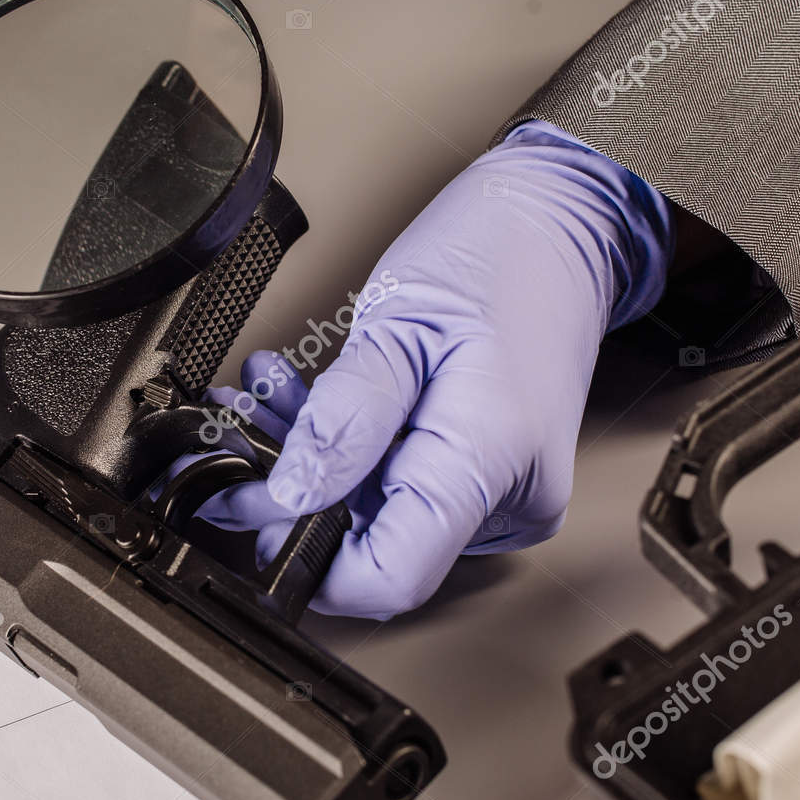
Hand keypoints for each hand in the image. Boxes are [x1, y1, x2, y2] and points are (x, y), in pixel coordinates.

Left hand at [205, 122, 672, 618]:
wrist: (567, 221)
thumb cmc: (502, 253)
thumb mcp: (399, 323)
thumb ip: (343, 417)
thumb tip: (292, 494)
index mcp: (490, 461)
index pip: (391, 577)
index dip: (311, 563)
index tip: (255, 515)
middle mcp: (507, 497)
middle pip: (376, 545)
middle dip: (291, 496)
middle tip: (231, 441)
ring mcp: (500, 490)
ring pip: (378, 514)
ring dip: (309, 464)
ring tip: (258, 404)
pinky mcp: (486, 474)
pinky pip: (400, 485)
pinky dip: (346, 451)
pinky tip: (305, 405)